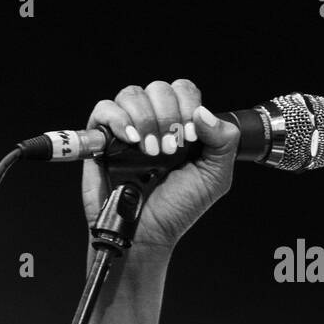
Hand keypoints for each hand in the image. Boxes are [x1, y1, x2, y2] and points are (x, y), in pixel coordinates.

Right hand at [80, 79, 241, 256]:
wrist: (147, 234)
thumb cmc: (178, 209)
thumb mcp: (214, 177)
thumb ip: (223, 141)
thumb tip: (204, 112)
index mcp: (181, 126)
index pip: (184, 91)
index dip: (188, 105)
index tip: (191, 136)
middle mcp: (153, 123)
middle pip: (159, 88)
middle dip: (167, 116)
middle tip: (170, 150)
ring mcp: (126, 129)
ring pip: (132, 94)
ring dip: (144, 119)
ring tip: (151, 152)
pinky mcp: (101, 139)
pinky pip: (103, 109)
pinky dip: (118, 119)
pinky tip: (130, 140)